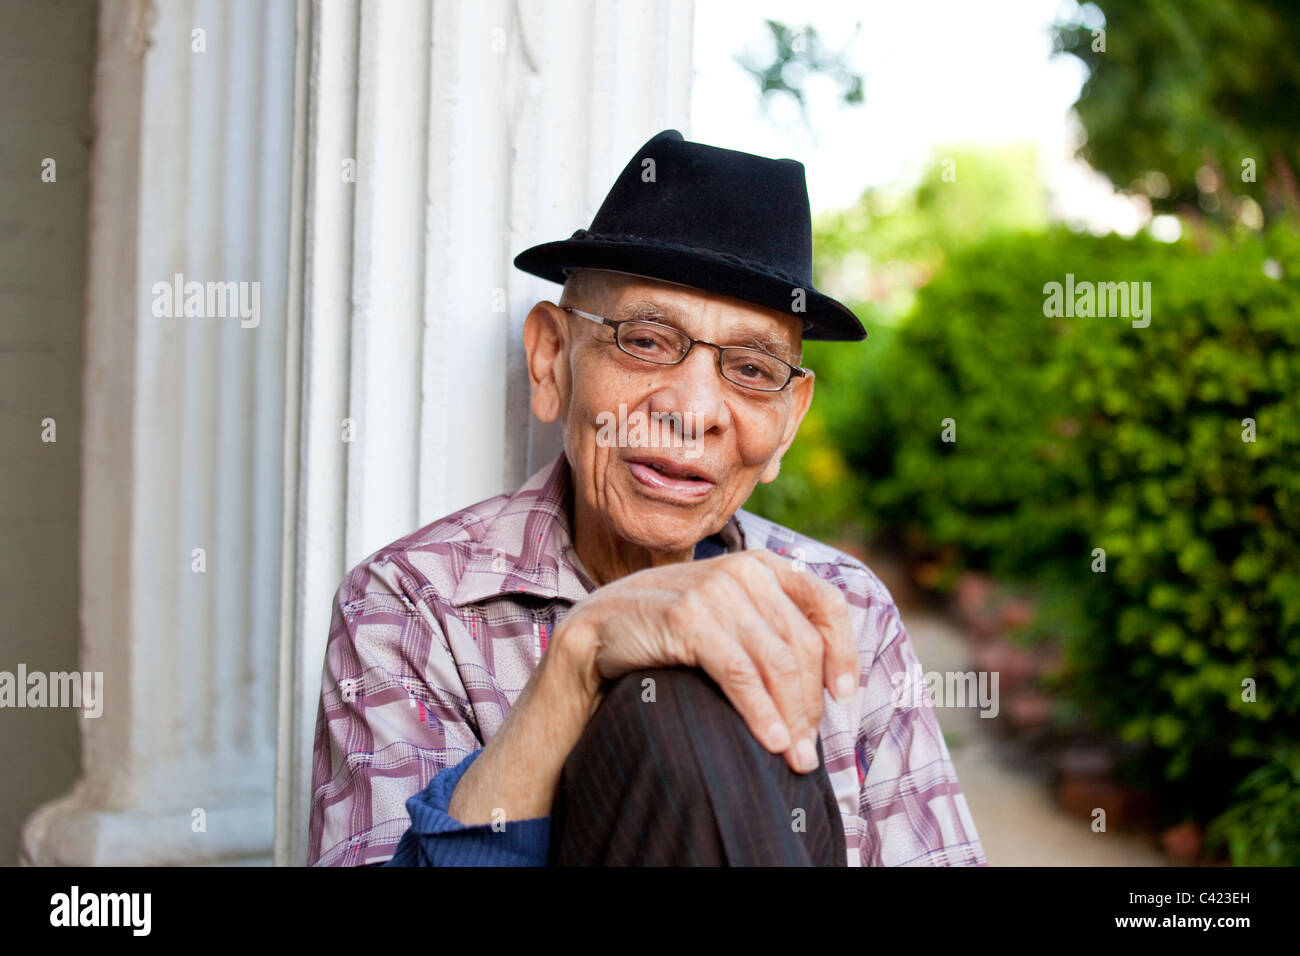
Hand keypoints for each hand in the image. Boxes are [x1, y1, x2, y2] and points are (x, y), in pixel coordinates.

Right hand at [551, 549, 856, 773]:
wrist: (596, 634)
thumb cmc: (667, 633)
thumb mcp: (726, 619)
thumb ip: (768, 629)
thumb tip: (828, 679)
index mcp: (761, 566)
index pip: (826, 604)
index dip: (844, 651)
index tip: (845, 696)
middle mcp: (742, 571)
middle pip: (802, 644)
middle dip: (811, 704)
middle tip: (808, 751)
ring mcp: (714, 590)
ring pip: (776, 662)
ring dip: (791, 717)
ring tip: (794, 758)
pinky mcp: (687, 617)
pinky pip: (740, 672)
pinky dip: (760, 711)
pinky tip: (770, 741)